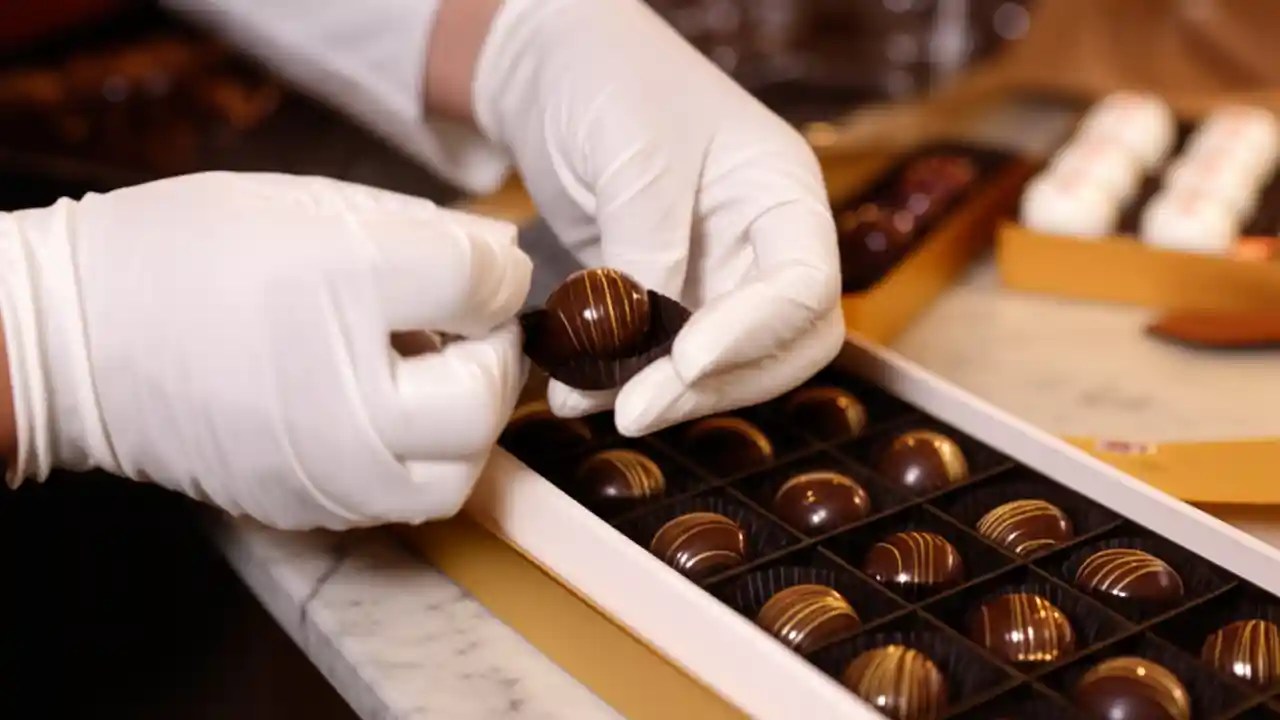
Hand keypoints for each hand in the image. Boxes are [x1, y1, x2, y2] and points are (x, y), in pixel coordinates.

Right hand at [0, 172, 530, 529]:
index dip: (497, 272)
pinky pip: (405, 498)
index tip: (484, 265)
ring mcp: (327, 476)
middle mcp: (343, 405)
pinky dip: (425, 456)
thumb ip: (425, 230)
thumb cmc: (190, 253)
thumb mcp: (314, 208)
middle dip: (493, 355)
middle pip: (482, 400)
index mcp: (340, 292)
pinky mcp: (308, 510)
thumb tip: (505, 255)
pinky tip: (390, 408)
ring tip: (433, 372)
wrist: (76, 336)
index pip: (478, 289)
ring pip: (458, 473)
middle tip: (467, 323)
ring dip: (468, 420)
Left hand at [472, 0, 844, 436]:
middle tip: (637, 408)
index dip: (755, 332)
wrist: (551, 68)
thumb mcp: (634, 152)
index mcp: (783, 194)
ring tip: (589, 403)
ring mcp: (714, 277)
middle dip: (714, 385)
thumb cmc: (610, 77)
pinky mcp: (663, 299)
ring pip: (722, 367)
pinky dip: (621, 380)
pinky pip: (659, 358)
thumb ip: (648, 243)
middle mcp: (761, 246)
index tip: (687, 359)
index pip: (804, 285)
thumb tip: (647, 338)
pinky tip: (574, 391)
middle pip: (780, 346)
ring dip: (665, 396)